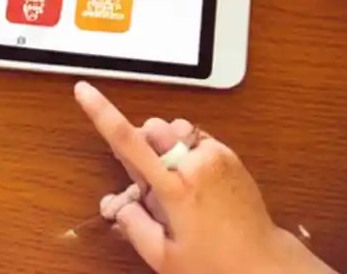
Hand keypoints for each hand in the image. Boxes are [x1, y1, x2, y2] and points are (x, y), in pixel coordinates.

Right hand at [74, 83, 335, 273]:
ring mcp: (216, 156)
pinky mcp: (229, 155)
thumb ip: (133, 225)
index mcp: (175, 190)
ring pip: (173, 130)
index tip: (84, 90)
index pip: (129, 143)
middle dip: (142, 147)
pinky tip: (192, 182)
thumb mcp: (163, 257)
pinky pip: (194, 137)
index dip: (102, 113)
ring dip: (164, 149)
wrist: (263, 263)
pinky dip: (185, 153)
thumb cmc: (216, 264)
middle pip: (152, 128)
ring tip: (174, 185)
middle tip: (151, 186)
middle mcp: (196, 164)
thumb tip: (119, 204)